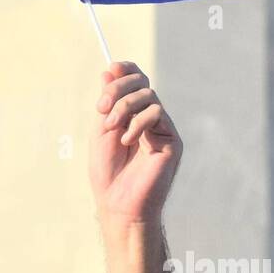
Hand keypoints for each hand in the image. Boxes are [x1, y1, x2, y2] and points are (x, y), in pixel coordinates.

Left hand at [91, 61, 182, 225]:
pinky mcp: (172, 140)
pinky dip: (137, 122)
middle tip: (101, 108)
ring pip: (148, 96)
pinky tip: (127, 140)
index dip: (125, 70)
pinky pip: (157, 113)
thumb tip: (110, 69)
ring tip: (112, 128)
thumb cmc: (108, 173)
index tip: (110, 69)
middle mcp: (149, 119)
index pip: (134, 81)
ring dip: (123, 107)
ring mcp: (162, 129)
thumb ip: (108, 102)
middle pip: (141, 83)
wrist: (119, 204)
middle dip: (118, 89)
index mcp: (132, 115)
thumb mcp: (102, 131)